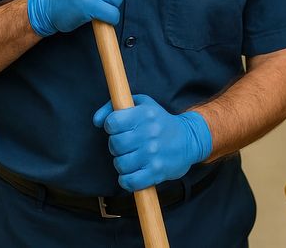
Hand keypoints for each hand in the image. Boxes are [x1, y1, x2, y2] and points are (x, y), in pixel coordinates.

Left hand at [93, 95, 212, 191]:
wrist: (188, 140)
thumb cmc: (159, 121)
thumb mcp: (141, 104)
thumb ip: (114, 106)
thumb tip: (96, 121)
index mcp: (145, 114)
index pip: (113, 122)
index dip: (111, 126)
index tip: (118, 128)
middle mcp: (150, 134)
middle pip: (115, 144)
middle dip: (116, 145)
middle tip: (125, 144)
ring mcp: (153, 154)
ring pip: (120, 163)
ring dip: (121, 162)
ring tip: (131, 157)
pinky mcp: (156, 172)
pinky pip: (130, 181)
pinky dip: (126, 179)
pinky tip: (132, 172)